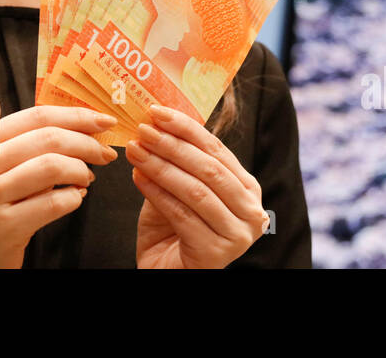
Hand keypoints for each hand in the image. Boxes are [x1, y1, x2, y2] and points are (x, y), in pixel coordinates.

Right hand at [0, 105, 119, 267]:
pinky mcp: (0, 225)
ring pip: (52, 166)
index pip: (37, 116)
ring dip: (81, 171)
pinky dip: (73, 199)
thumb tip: (89, 127)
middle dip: (87, 144)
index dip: (77, 116)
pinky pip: (53, 203)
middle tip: (106, 155)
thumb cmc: (0, 209)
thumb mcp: (9, 170)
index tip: (104, 121)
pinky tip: (74, 200)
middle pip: (48, 138)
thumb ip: (37, 147)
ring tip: (86, 180)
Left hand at [127, 105, 268, 268]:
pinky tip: (138, 177)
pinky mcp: (216, 254)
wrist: (167, 273)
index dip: (186, 128)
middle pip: (209, 168)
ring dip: (162, 167)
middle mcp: (250, 211)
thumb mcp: (177, 188)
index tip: (157, 112)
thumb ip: (176, 161)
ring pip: (196, 191)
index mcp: (246, 188)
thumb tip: (155, 124)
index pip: (217, 149)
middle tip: (143, 130)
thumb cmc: (173, 230)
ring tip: (136, 151)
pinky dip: (158, 194)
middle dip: (172, 146)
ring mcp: (237, 235)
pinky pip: (182, 216)